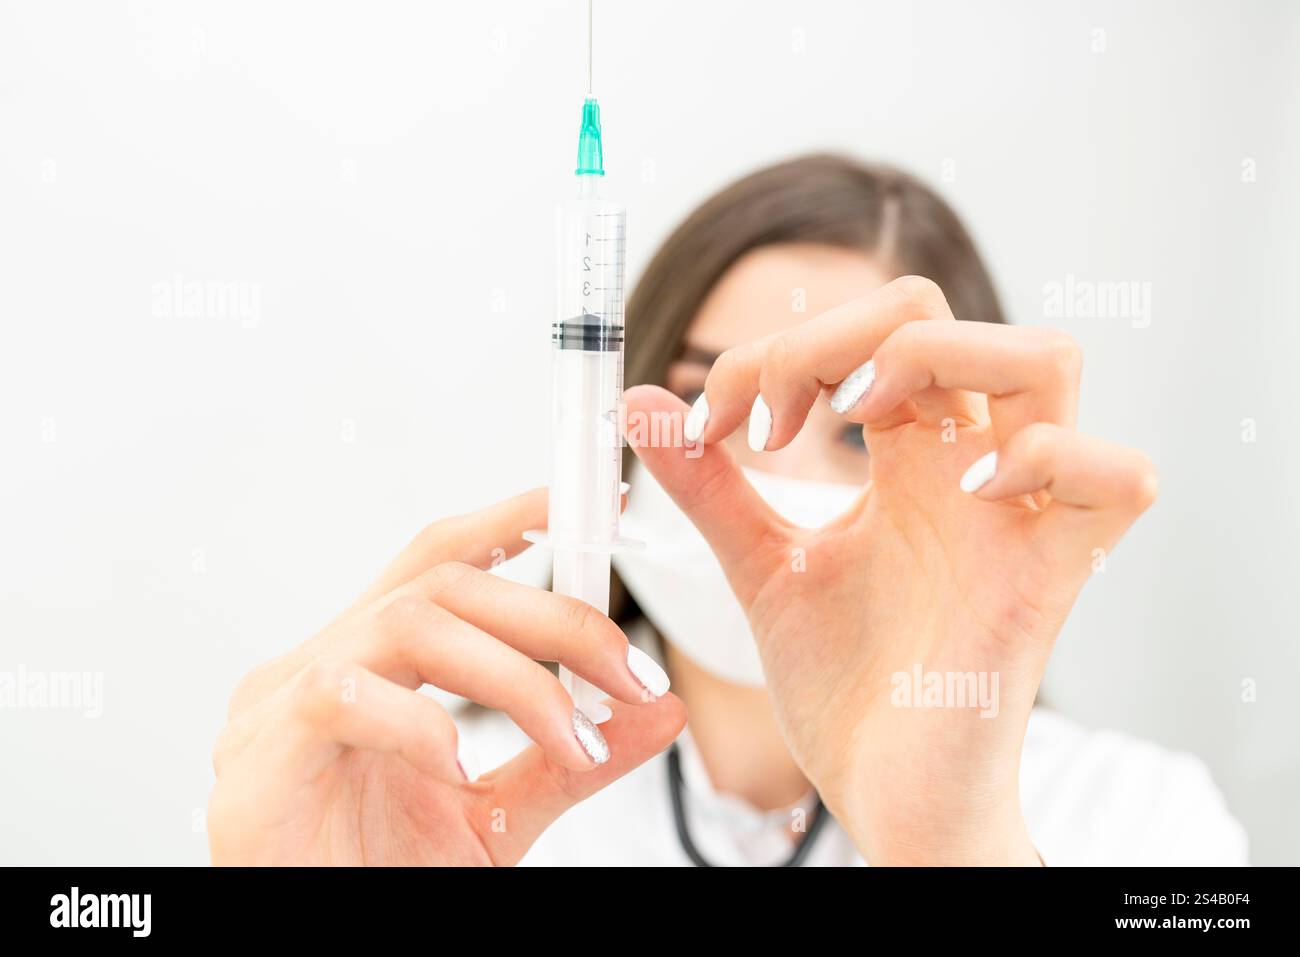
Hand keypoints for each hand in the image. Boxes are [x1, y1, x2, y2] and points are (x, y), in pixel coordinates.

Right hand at [208, 489, 684, 864]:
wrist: (314, 948)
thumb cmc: (381, 880)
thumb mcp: (501, 812)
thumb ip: (571, 757)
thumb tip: (662, 710)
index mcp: (367, 665)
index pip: (439, 562)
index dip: (513, 519)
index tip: (592, 504)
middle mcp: (318, 666)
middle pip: (441, 583)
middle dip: (553, 616)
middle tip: (630, 671)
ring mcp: (276, 705)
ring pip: (407, 624)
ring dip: (513, 675)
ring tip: (572, 737)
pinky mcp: (258, 757)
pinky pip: (341, 697)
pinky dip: (419, 725)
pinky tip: (460, 765)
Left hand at [624, 276, 1155, 864]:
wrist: (884, 794)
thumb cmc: (846, 687)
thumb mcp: (763, 568)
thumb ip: (710, 489)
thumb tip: (641, 406)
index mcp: (908, 455)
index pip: (867, 331)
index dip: (773, 351)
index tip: (705, 427)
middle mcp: (967, 465)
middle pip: (938, 318)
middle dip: (831, 338)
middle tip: (768, 422)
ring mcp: (1019, 515)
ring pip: (1048, 360)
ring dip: (934, 360)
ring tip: (853, 423)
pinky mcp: (1052, 579)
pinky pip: (1120, 478)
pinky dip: (1053, 456)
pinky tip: (967, 489)